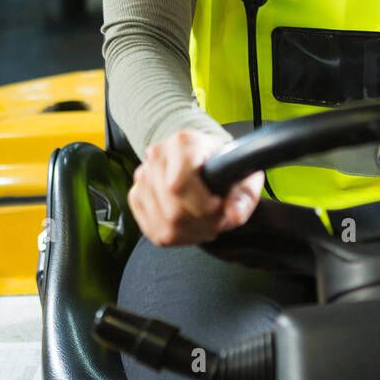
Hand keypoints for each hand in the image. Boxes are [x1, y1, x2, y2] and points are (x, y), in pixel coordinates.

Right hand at [127, 128, 263, 246]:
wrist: (201, 160)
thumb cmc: (223, 166)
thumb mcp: (242, 175)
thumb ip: (244, 195)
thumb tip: (234, 215)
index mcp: (184, 143)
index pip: (180, 182)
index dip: (202, 205)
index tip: (219, 208)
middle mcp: (157, 156)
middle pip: (172, 208)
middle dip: (201, 223)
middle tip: (218, 221)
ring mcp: (143, 177)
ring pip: (163, 223)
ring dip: (191, 232)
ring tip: (207, 224)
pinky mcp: (136, 198)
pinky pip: (154, 231)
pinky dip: (177, 237)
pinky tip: (191, 227)